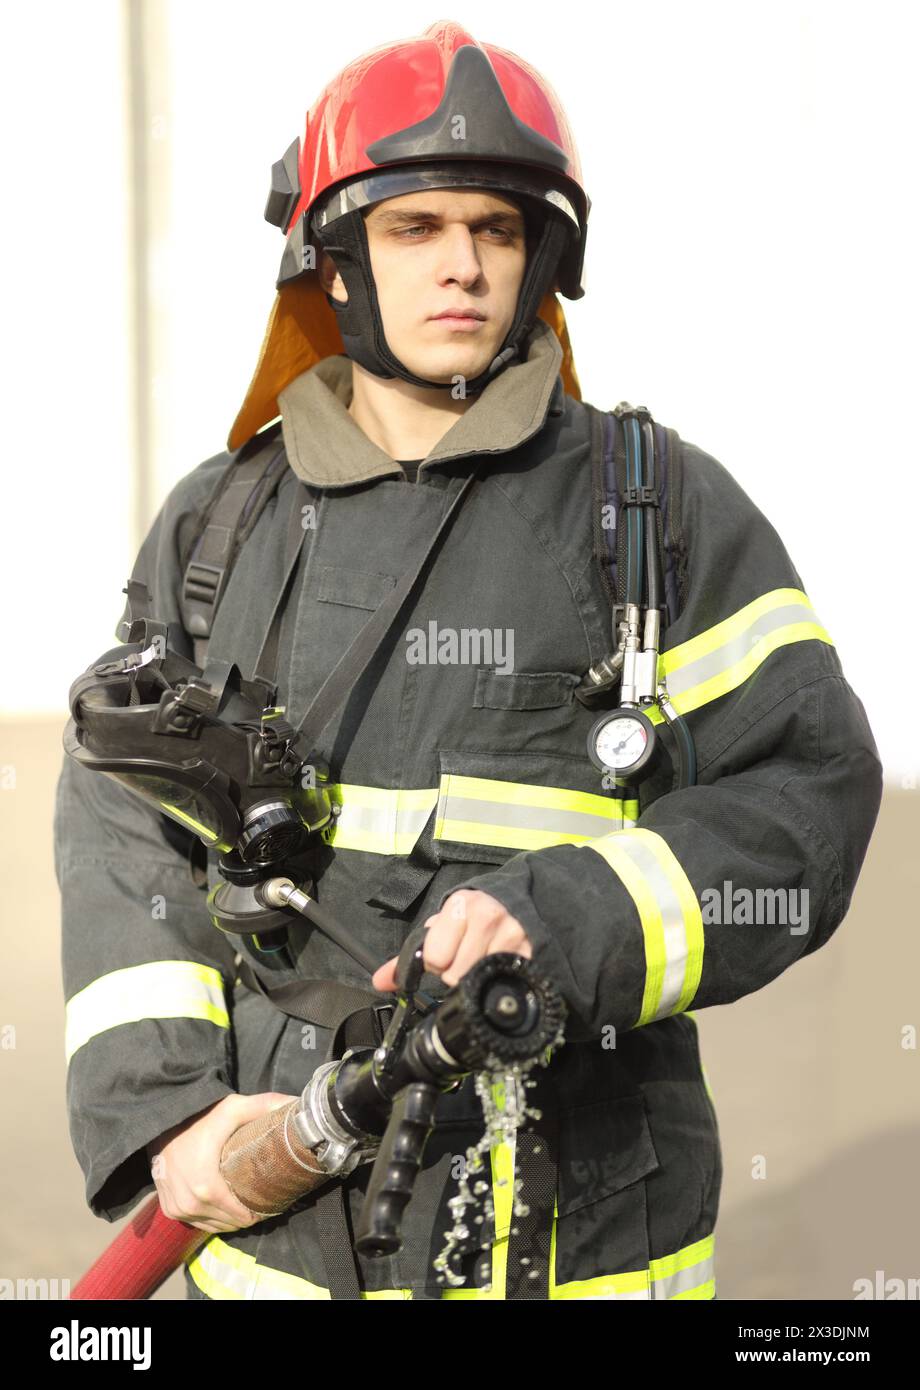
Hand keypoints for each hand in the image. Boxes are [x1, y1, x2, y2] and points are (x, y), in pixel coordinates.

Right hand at [146, 1091, 296, 1232]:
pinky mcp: (168, 1208)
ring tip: (244, 1208)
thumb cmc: (201, 1117)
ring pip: (211, 1226)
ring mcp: (176, 1208)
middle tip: (261, 1204)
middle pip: (227, 1222)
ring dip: (227, 1221)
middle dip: (245, 1217)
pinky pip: (194, 1223)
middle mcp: (189, 1204)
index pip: (240, 1216)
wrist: (163, 1121)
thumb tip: (297, 1103)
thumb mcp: (233, 1108)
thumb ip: (264, 1105)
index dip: (258, 1212)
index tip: (271, 1203)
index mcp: (206, 1187)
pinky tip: (223, 1211)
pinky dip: (209, 1220)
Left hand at [371, 889, 531, 992]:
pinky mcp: (529, 951)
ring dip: (475, 977)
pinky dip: (495, 981)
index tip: (445, 953)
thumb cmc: (471, 915)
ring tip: (480, 959)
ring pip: (477, 981)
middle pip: (455, 974)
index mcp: (460, 906)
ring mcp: (511, 934)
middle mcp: (487, 917)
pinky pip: (501, 982)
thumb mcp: (441, 925)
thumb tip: (380, 981)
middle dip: (455, 972)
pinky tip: (495, 967)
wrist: (513, 901)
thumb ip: (409, 955)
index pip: (435, 957)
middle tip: (463, 957)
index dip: (437, 961)